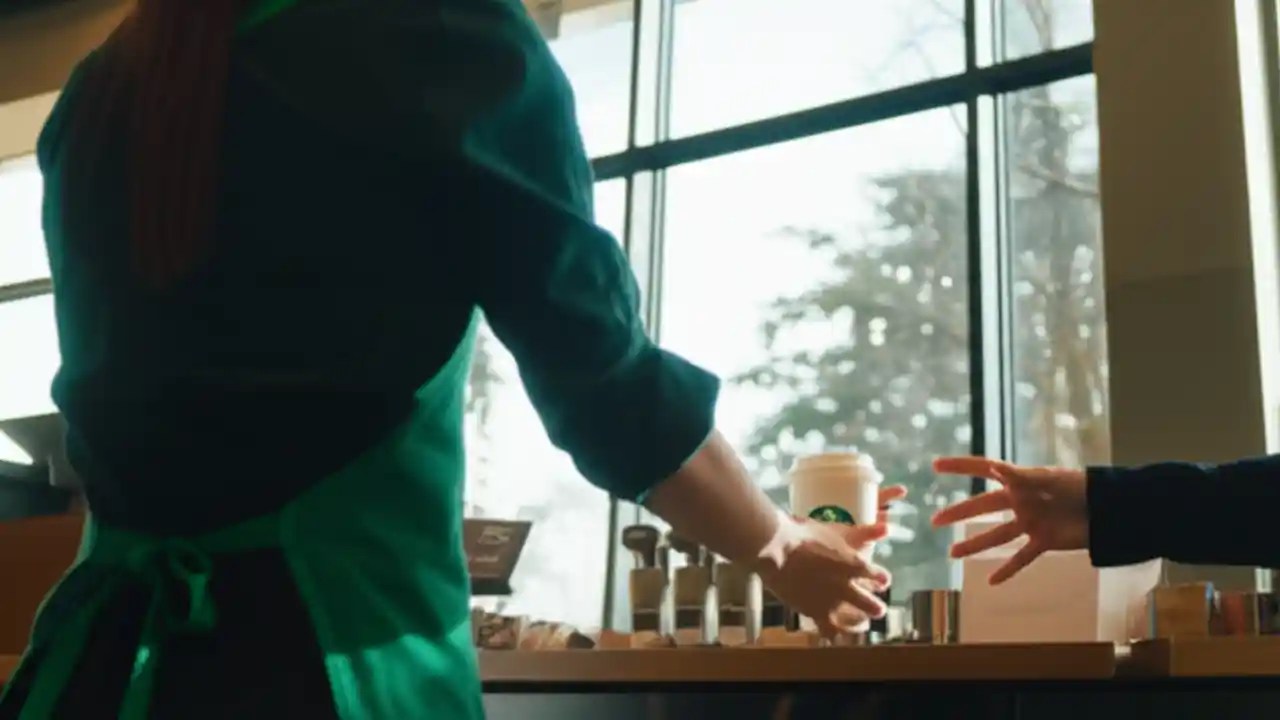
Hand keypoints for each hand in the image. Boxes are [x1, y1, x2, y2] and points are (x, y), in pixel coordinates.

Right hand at [756, 485, 906, 636]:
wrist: (776, 548)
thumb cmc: (805, 534)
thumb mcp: (838, 530)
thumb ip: (864, 532)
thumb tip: (886, 528)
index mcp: (856, 565)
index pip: (881, 578)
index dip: (881, 580)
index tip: (879, 580)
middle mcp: (848, 587)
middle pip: (874, 606)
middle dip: (876, 607)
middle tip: (876, 607)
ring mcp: (832, 603)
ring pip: (856, 622)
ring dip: (861, 622)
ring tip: (860, 622)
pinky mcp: (814, 613)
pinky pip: (830, 631)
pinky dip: (835, 633)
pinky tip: (834, 633)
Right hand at [931, 457, 1087, 583]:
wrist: (1111, 510)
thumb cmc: (1081, 487)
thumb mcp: (1049, 479)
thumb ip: (1020, 477)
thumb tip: (994, 467)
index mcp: (1020, 480)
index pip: (983, 469)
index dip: (960, 467)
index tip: (936, 466)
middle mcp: (1021, 500)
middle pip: (983, 506)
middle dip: (959, 513)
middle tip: (935, 520)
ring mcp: (1031, 522)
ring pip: (996, 535)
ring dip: (975, 544)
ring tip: (952, 553)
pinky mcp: (1044, 541)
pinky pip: (1022, 557)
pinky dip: (1008, 569)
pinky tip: (991, 581)